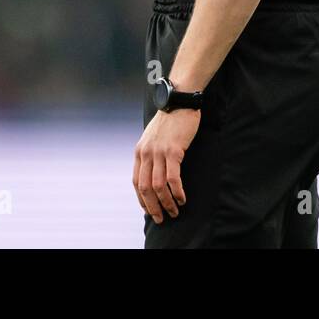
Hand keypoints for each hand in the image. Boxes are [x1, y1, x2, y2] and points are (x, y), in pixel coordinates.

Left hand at [133, 107, 199, 222]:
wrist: (179, 100)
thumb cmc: (170, 119)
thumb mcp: (153, 136)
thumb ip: (151, 152)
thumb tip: (154, 170)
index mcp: (139, 151)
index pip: (136, 181)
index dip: (142, 199)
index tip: (149, 210)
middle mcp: (146, 153)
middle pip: (144, 188)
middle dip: (152, 206)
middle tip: (161, 218)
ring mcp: (159, 152)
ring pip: (158, 186)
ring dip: (166, 202)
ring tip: (175, 211)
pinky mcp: (173, 150)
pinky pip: (172, 178)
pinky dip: (176, 192)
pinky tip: (182, 198)